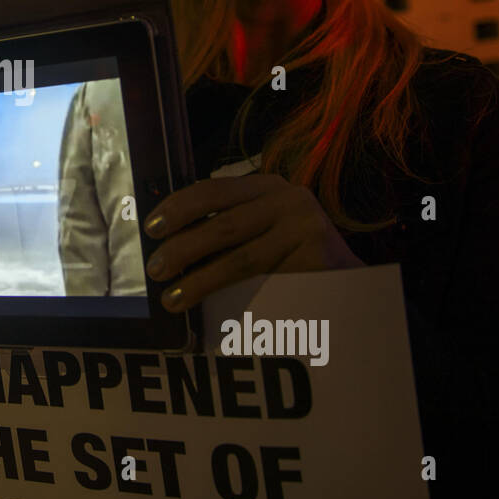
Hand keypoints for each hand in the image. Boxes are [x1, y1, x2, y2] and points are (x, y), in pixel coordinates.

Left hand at [143, 174, 362, 312]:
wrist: (348, 282)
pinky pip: (266, 283)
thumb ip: (223, 226)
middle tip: (155, 270)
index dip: (178, 208)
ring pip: (240, 259)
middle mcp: (288, 199)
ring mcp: (305, 227)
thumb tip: (164, 242)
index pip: (213, 190)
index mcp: (266, 186)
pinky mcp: (317, 259)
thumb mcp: (258, 228)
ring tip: (173, 298)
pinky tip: (213, 312)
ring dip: (201, 281)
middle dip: (183, 248)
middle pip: (223, 225)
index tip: (150, 228)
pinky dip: (235, 299)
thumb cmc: (289, 256)